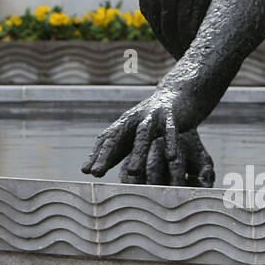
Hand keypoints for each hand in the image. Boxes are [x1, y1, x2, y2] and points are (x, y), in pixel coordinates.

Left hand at [82, 85, 208, 185]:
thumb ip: (120, 147)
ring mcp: (154, 115)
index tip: (85, 170)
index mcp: (125, 123)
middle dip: (106, 155)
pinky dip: (170, 142)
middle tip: (96, 173)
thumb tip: (101, 168)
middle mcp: (136, 118)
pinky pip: (171, 130)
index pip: (107, 138)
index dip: (96, 154)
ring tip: (133, 172)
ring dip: (138, 153)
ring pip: (144, 134)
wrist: (180, 91)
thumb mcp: (135, 132)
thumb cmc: (154, 118)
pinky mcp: (173, 115)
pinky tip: (171, 157)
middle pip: (118, 136)